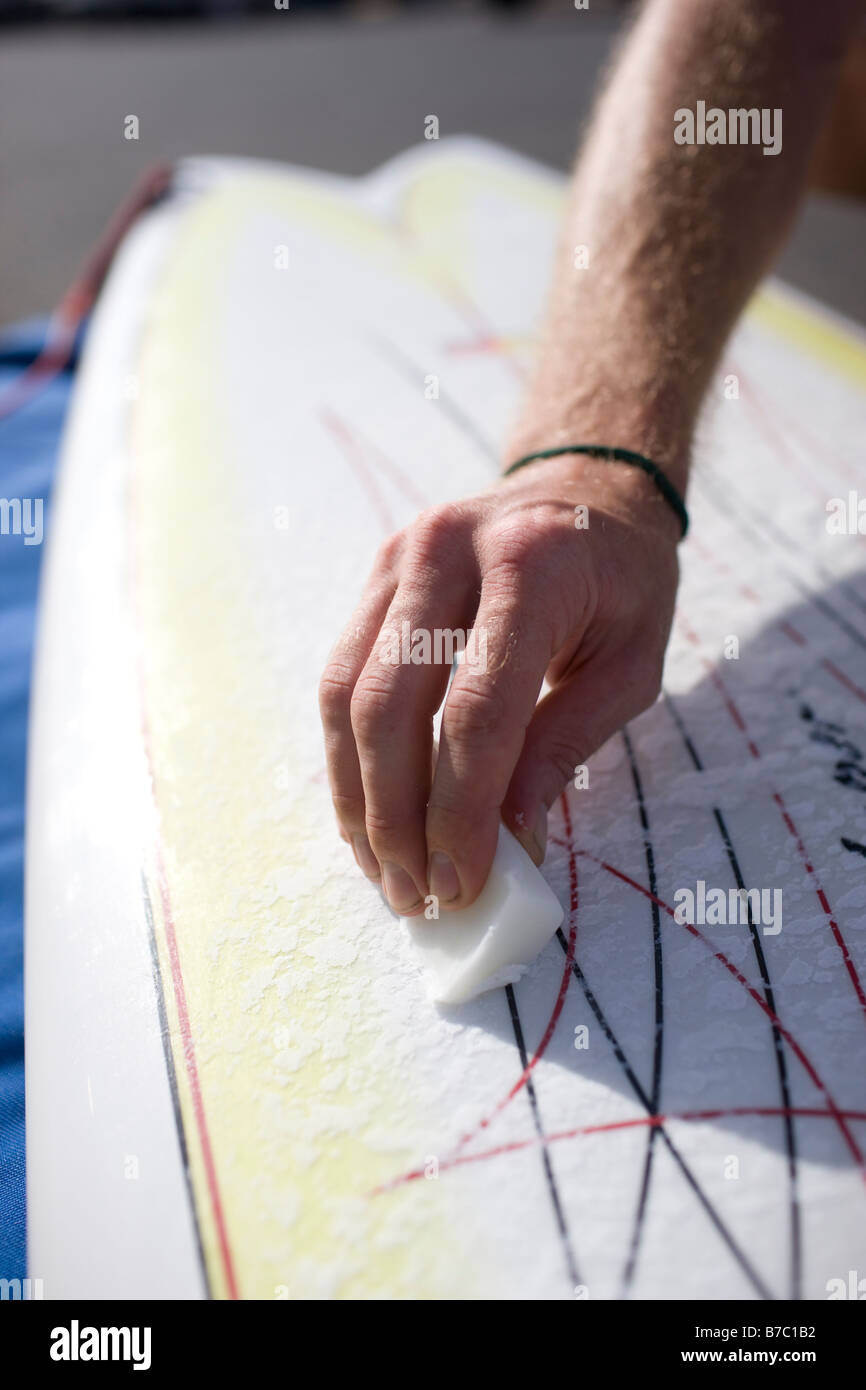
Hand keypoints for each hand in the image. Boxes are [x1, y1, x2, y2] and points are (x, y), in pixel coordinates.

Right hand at [319, 453, 679, 913]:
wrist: (584, 483)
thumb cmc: (624, 581)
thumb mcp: (631, 664)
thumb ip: (564, 746)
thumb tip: (508, 842)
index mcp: (531, 567)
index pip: (477, 711)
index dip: (460, 809)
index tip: (462, 883)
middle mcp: (448, 551)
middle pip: (390, 705)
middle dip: (394, 816)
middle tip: (414, 893)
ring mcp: (398, 557)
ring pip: (345, 694)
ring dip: (356, 795)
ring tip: (382, 868)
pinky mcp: (374, 574)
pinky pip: (340, 675)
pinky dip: (347, 754)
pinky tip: (366, 810)